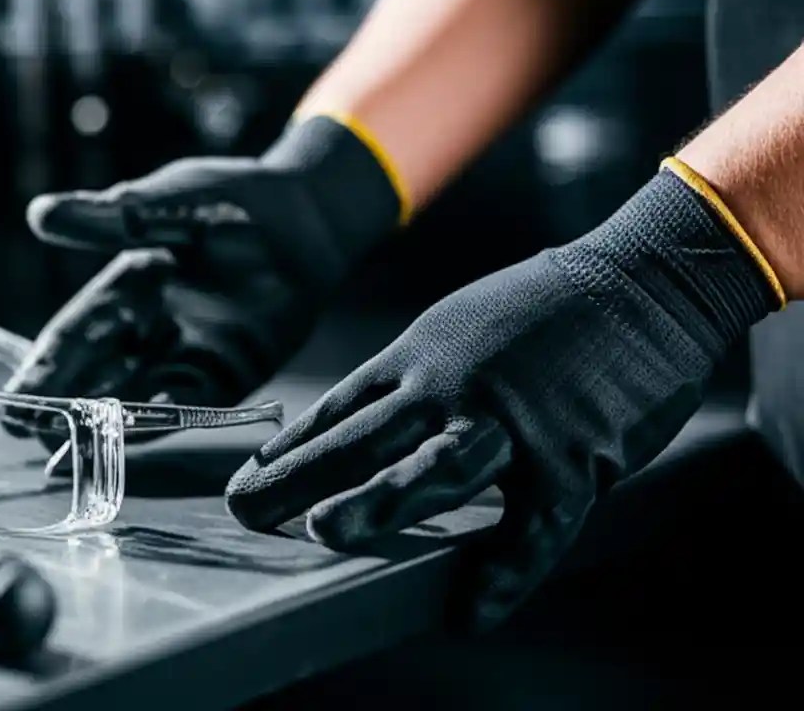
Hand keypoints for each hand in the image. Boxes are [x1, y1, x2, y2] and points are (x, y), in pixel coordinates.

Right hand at [3, 116, 402, 423]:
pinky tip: (133, 436)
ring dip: (103, 423)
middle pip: (97, 374)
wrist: (307, 215)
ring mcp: (189, 353)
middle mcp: (150, 328)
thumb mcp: (167, 202)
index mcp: (126, 288)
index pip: (75, 334)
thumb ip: (111, 219)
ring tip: (65, 450)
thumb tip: (39, 214)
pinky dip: (162, 419)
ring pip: (136, 396)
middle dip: (61, 405)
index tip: (13, 400)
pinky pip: (190, 402)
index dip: (43, 367)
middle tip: (26, 433)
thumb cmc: (232, 199)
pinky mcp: (229, 372)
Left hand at [226, 168, 778, 630]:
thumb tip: (371, 415)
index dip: (292, 448)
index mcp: (422, 355)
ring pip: (433, 466)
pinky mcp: (573, 454)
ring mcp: (512, 419)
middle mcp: (453, 384)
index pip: (341, 408)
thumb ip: (416, 375)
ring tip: (325, 533)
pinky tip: (471, 611)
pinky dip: (503, 572)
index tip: (248, 477)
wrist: (644, 278)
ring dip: (377, 502)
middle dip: (300, 477)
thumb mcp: (460, 326)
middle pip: (364, 437)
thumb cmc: (547, 308)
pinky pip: (532, 526)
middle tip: (246, 510)